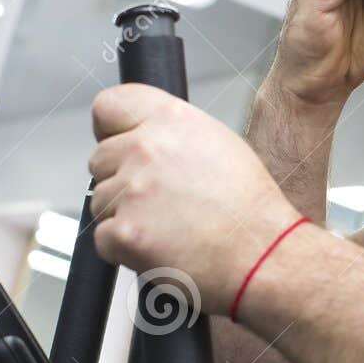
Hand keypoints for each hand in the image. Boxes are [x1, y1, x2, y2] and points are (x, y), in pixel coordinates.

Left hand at [89, 85, 299, 313]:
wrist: (263, 255)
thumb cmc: (248, 207)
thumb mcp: (217, 143)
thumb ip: (171, 133)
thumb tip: (138, 136)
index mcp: (169, 118)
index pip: (107, 107)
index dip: (110, 130)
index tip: (118, 144)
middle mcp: (147, 148)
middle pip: (99, 160)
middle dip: (121, 181)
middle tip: (161, 202)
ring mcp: (132, 191)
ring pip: (100, 201)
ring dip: (124, 217)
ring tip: (169, 227)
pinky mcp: (125, 232)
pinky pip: (103, 238)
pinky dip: (125, 249)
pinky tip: (160, 247)